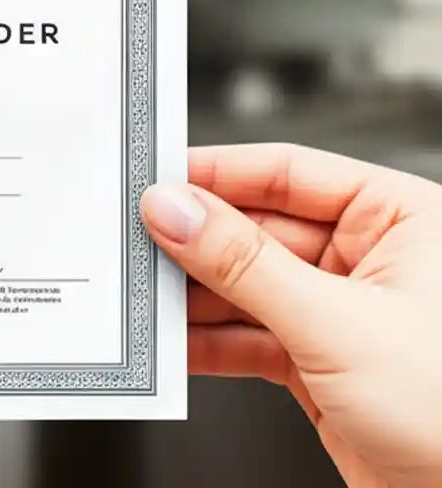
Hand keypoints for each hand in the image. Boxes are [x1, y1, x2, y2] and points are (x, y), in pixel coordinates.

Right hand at [142, 144, 441, 487]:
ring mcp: (343, 313)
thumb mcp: (338, 323)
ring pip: (246, 288)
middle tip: (137, 246)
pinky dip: (208, 342)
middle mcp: (373, 259)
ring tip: (146, 299)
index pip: (289, 173)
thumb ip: (245, 264)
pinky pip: (248, 337)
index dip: (217, 174)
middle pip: (257, 231)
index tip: (156, 180)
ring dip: (193, 298)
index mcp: (401, 219)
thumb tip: (177, 211)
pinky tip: (175, 342)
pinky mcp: (320, 364)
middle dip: (195, 245)